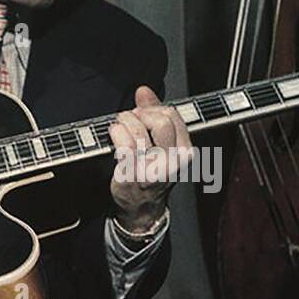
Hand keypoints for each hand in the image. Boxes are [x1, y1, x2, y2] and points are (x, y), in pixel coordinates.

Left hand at [107, 86, 189, 230]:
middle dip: (140, 114)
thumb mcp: (161, 143)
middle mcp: (172, 161)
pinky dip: (116, 133)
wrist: (141, 207)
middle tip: (130, 119)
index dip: (153, 109)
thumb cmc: (151, 173)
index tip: (143, 114)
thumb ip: (154, 113)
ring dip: (124, 122)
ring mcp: (153, 169)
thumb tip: (144, 91)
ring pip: (139, 130)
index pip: (172, 115)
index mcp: (184, 151)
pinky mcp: (133, 174)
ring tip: (119, 127)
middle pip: (160, 120)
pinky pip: (124, 144)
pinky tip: (114, 135)